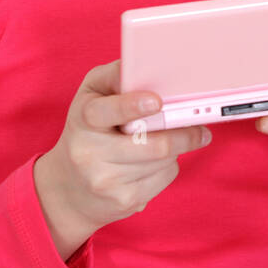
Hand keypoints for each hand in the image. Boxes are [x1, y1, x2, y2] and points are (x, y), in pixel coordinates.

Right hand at [34, 59, 211, 258]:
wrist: (66, 190)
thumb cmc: (87, 131)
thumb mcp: (91, 96)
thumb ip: (116, 77)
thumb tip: (147, 67)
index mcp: (82, 119)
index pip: (104, 111)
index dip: (131, 106)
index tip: (156, 101)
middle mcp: (88, 152)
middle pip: (152, 144)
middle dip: (183, 133)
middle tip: (200, 127)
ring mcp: (105, 181)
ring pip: (164, 160)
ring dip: (176, 148)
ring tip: (167, 140)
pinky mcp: (123, 201)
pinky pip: (164, 177)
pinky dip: (168, 166)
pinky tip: (153, 163)